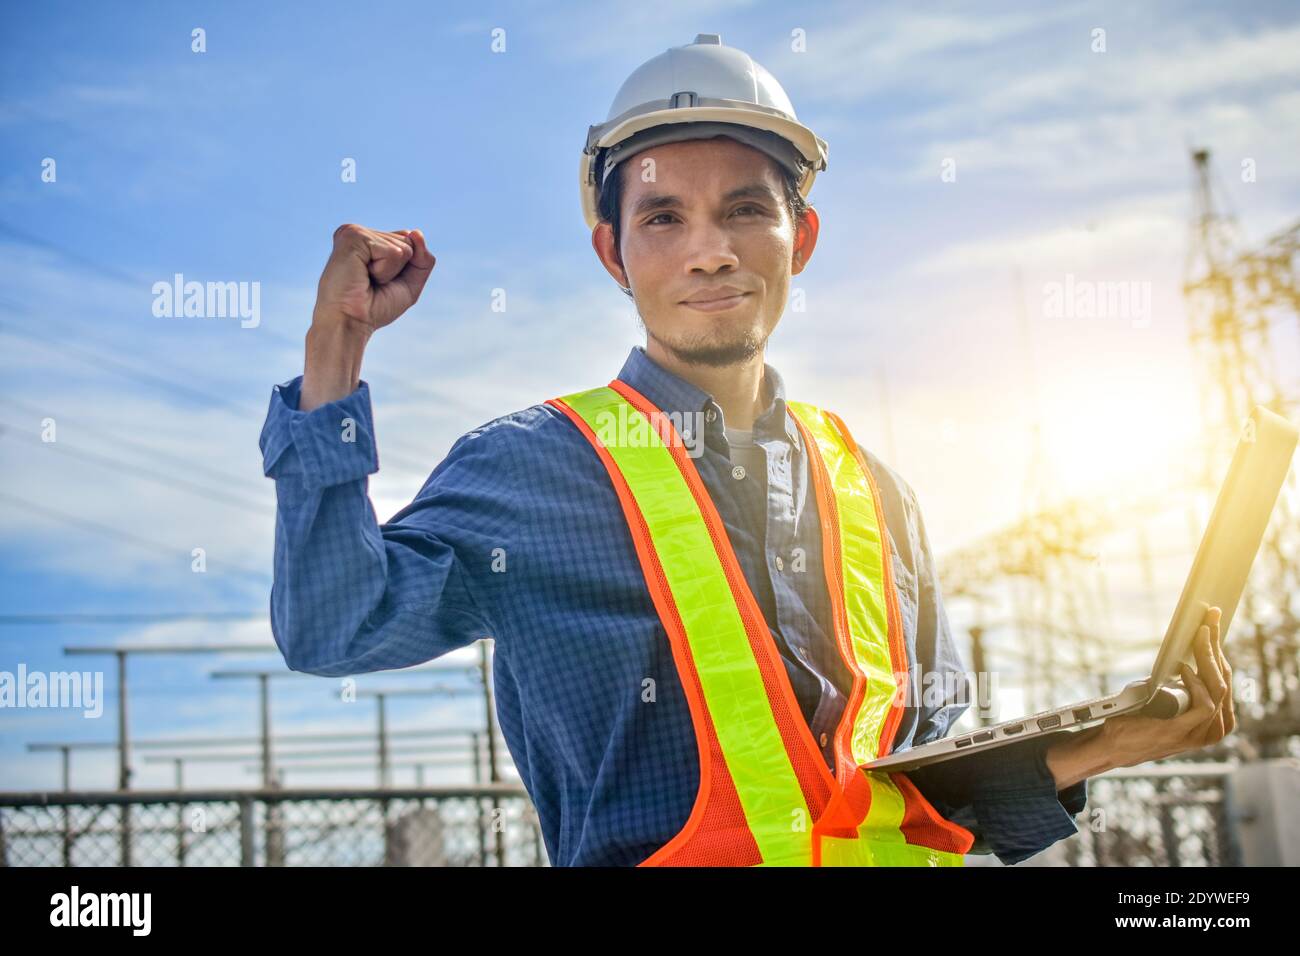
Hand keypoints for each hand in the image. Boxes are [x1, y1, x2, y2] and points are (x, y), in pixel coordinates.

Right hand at [314, 223, 435, 333]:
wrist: (349, 322)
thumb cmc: (374, 307)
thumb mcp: (409, 284)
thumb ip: (423, 259)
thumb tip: (416, 232)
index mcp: (369, 240)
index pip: (409, 243)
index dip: (404, 270)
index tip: (378, 282)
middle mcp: (360, 232)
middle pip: (409, 243)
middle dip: (398, 271)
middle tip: (371, 283)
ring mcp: (355, 231)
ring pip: (403, 248)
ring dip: (389, 272)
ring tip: (365, 279)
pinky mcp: (353, 236)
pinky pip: (393, 252)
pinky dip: (384, 271)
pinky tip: (362, 275)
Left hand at [1101, 606, 1234, 767]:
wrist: (1112, 746)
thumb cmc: (1137, 720)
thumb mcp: (1165, 699)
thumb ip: (1179, 686)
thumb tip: (1182, 653)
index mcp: (1212, 720)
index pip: (1225, 680)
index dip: (1220, 651)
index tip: (1214, 626)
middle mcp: (1212, 729)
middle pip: (1224, 681)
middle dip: (1217, 648)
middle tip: (1210, 621)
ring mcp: (1200, 734)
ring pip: (1218, 689)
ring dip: (1208, 659)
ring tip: (1200, 637)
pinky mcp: (1182, 734)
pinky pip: (1204, 705)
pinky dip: (1197, 684)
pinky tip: (1186, 669)